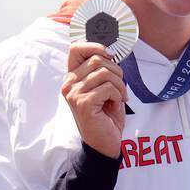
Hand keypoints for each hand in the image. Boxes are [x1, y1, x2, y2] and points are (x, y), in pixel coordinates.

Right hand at [63, 42, 126, 158]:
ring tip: (120, 97)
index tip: (110, 54)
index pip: (75, 49)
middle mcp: (69, 84)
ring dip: (119, 85)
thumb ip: (103, 71)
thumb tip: (110, 51)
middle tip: (120, 87)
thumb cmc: (106, 115)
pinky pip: (108, 87)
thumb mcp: (104, 88)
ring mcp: (74, 94)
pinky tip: (115, 105)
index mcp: (72, 78)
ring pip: (104, 72)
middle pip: (97, 59)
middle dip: (116, 71)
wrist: (105, 142)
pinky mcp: (83, 103)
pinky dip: (118, 95)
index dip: (95, 46)